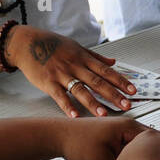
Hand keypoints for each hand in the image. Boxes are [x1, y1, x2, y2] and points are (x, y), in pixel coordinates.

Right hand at [8, 25, 136, 117]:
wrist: (27, 43)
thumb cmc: (52, 44)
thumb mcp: (76, 46)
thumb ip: (95, 56)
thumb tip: (113, 61)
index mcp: (84, 58)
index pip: (106, 71)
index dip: (121, 81)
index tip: (133, 90)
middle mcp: (75, 66)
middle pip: (97, 82)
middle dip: (113, 94)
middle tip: (126, 105)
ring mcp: (62, 74)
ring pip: (80, 90)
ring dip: (93, 103)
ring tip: (104, 114)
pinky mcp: (48, 82)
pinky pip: (60, 96)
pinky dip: (68, 106)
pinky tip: (75, 116)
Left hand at [58, 115, 147, 159]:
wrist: (58, 137)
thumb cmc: (77, 142)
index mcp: (129, 126)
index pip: (155, 142)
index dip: (158, 157)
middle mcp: (127, 126)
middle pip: (148, 145)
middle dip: (150, 158)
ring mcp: (121, 132)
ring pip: (138, 149)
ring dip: (139, 159)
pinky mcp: (114, 138)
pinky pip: (129, 149)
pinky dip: (130, 158)